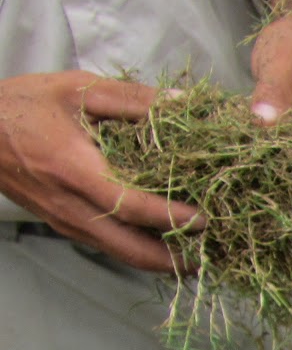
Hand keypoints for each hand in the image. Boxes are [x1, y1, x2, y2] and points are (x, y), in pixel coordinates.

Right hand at [0, 71, 201, 272]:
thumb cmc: (24, 104)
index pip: (133, 206)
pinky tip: (160, 242)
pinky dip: (137, 251)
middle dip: (173, 259)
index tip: (205, 218)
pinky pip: (107, 246)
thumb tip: (183, 103)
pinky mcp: (62, 225)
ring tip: (194, 254)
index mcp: (75, 170)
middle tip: (209, 254)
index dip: (173, 217)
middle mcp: (71, 206)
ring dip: (158, 260)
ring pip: (120, 254)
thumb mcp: (77, 89)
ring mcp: (65, 221)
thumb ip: (132, 99)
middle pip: (131, 250)